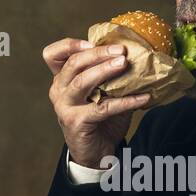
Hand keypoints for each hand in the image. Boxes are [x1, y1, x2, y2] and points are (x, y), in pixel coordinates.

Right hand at [42, 38, 149, 168]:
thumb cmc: (100, 120)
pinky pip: (103, 107)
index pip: (52, 55)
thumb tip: (136, 55)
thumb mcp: (102, 93)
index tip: (91, 42)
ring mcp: (65, 107)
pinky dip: (125, 101)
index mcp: (61, 80)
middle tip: (121, 51)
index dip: (69, 45)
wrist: (95, 153)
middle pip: (73, 64)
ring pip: (82, 81)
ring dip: (105, 70)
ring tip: (124, 63)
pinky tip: (143, 97)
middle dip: (98, 53)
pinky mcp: (77, 122)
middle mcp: (58, 91)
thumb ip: (109, 75)